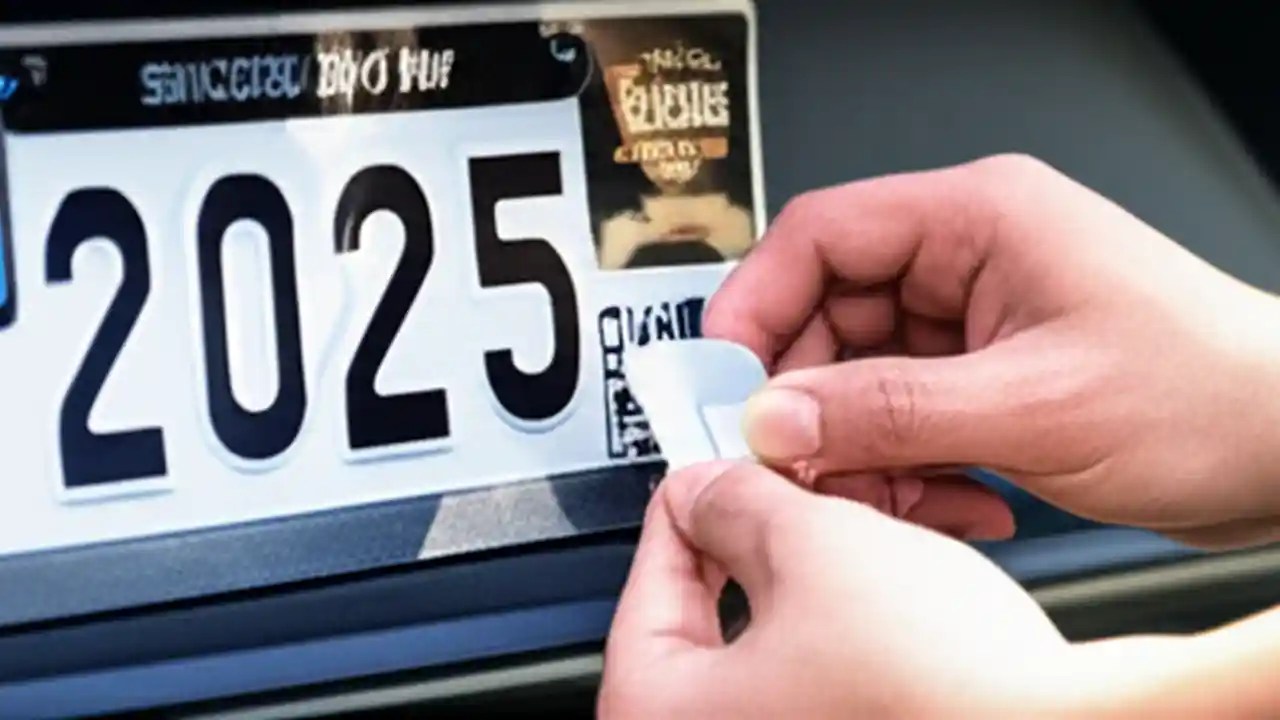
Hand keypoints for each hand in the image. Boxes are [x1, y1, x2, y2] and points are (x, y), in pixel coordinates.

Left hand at [598, 461, 1077, 718]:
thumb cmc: (944, 690)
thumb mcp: (814, 546)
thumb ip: (735, 500)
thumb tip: (705, 488)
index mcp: (663, 712)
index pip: (648, 572)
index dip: (698, 497)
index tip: (729, 463)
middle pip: (724, 598)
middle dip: (786, 524)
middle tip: (814, 482)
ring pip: (791, 622)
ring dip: (842, 554)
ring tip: (891, 515)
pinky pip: (835, 660)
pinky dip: (868, 607)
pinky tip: (922, 567)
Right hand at [703, 154, 1279, 547]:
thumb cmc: (1209, 393)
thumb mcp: (1031, 406)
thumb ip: (889, 412)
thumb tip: (778, 419)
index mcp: (978, 220)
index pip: (821, 236)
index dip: (757, 303)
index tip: (722, 377)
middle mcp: (969, 262)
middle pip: (829, 317)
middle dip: (809, 402)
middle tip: (795, 465)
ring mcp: (975, 325)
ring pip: (859, 381)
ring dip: (861, 451)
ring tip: (893, 500)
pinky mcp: (985, 380)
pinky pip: (901, 419)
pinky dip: (906, 470)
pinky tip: (952, 503)